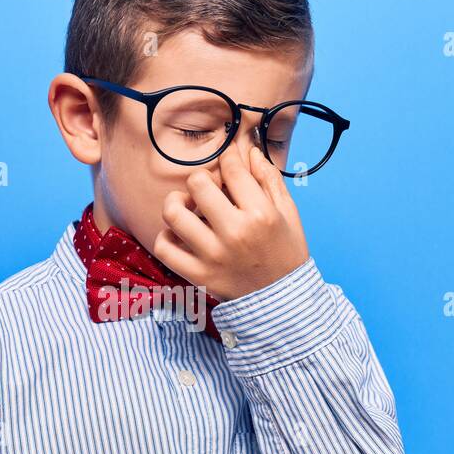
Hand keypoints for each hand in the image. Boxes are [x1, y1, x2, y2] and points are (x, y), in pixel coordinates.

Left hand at [151, 141, 309, 301]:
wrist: (282, 302)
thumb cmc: (286, 254)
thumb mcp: (288, 213)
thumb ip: (269, 180)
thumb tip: (250, 151)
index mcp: (260, 214)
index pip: (231, 168)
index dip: (228, 158)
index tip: (228, 164)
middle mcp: (234, 233)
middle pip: (197, 184)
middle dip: (201, 179)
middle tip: (207, 188)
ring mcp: (213, 255)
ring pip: (173, 213)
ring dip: (176, 203)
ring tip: (186, 207)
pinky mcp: (198, 275)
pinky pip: (164, 248)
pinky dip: (166, 236)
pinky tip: (179, 233)